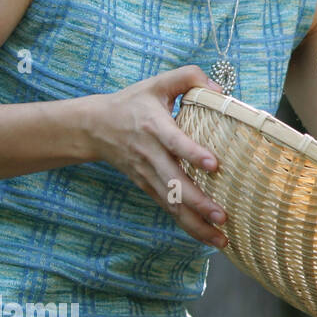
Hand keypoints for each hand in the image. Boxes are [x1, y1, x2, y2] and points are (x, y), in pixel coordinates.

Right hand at [87, 65, 229, 249]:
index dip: (193, 153)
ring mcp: (148, 175)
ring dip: (196, 224)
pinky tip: (211, 238)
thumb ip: (190, 77)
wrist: (94, 127)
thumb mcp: (158, 82)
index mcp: (154, 126)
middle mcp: (150, 155)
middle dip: (198, 202)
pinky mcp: (148, 187)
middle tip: (222, 216)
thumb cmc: (134, 102)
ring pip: (172, 204)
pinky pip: (169, 210)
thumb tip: (222, 91)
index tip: (214, 165)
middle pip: (174, 183)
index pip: (174, 141)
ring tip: (222, 239)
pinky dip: (189, 226)